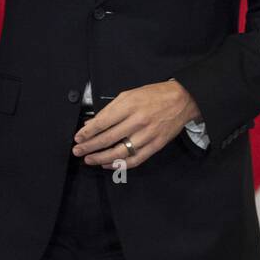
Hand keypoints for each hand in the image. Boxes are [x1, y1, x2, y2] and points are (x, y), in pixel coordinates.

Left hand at [72, 80, 199, 168]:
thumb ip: (109, 110)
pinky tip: (108, 164)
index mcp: (130, 105)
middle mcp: (138, 121)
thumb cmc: (154, 95)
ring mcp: (148, 135)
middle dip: (89, 146)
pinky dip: (120, 165)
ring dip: (101, 158)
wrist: (182, 100)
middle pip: (108, 138)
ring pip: (120, 152)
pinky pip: (135, 160)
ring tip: (89, 160)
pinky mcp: (156, 145)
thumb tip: (91, 123)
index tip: (77, 138)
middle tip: (77, 151)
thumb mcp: (129, 95)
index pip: (103, 122)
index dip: (87, 133)